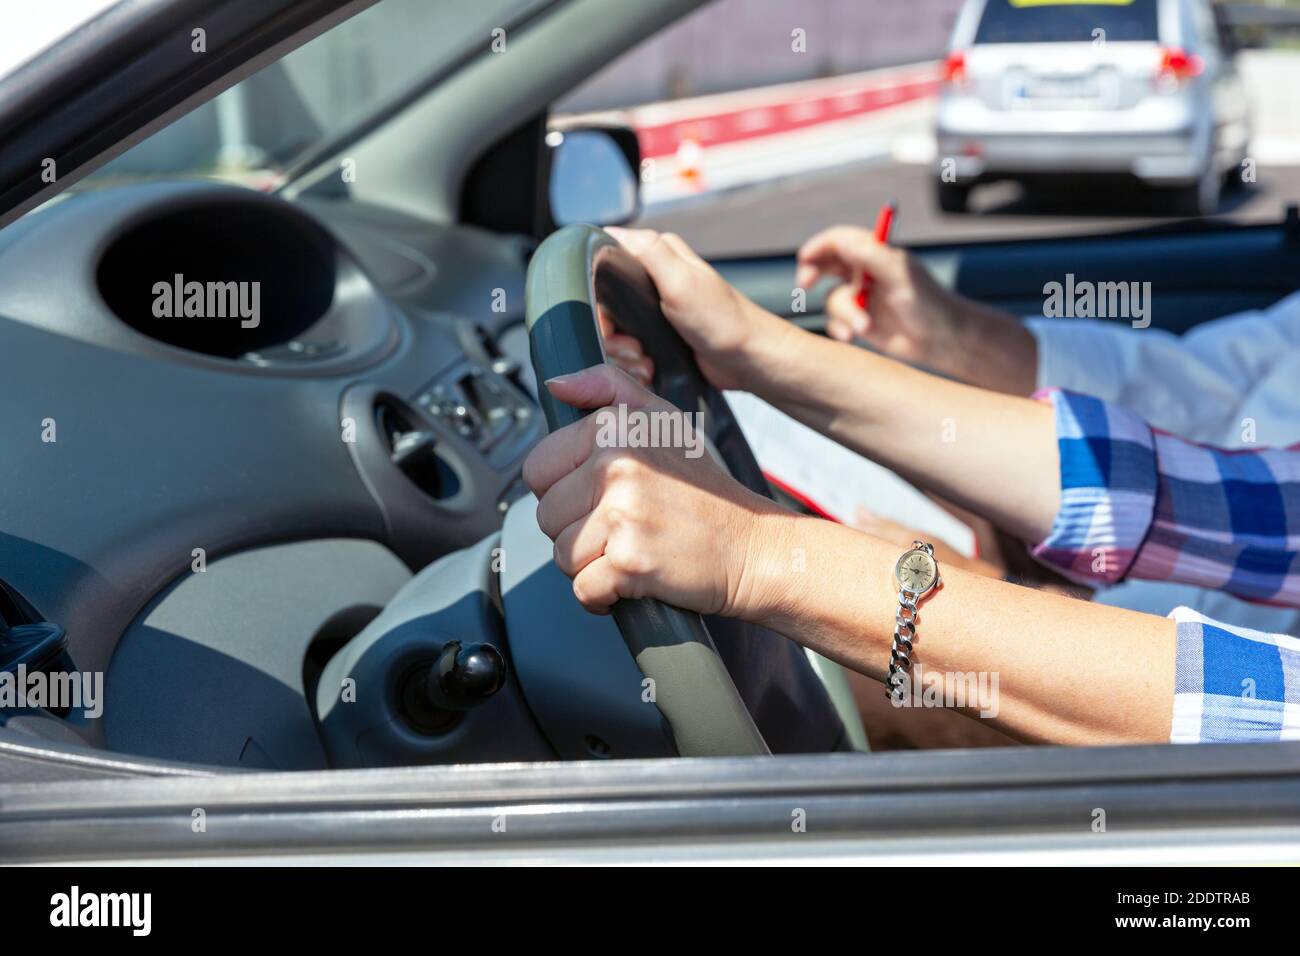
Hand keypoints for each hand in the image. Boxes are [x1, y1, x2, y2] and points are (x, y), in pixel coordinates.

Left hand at [522, 364, 788, 617]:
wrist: (754, 548)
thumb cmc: (708, 493)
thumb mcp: (664, 420)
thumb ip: (608, 388)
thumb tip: (555, 384)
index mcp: (614, 428)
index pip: (538, 468)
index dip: (564, 491)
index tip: (599, 498)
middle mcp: (616, 465)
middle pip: (546, 516)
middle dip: (577, 532)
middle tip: (622, 529)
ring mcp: (622, 513)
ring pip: (562, 555)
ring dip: (590, 565)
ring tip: (630, 550)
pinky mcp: (630, 560)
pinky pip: (584, 590)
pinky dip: (604, 597)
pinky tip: (632, 579)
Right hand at [605, 226, 792, 390]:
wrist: (748, 360)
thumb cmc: (724, 322)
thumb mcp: (682, 280)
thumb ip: (649, 252)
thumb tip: (614, 232)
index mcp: (658, 255)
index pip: (604, 264)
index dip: (599, 295)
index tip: (610, 319)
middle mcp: (654, 278)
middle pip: (604, 304)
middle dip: (612, 334)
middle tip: (632, 347)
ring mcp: (655, 308)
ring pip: (614, 330)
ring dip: (624, 354)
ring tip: (645, 362)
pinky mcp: (657, 335)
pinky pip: (629, 349)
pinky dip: (634, 363)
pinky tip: (650, 368)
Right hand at [796, 225, 962, 366]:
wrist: (943, 340)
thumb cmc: (929, 303)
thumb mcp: (900, 275)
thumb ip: (870, 255)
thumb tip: (840, 242)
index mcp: (875, 253)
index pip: (838, 240)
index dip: (818, 246)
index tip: (804, 258)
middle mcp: (864, 272)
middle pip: (825, 265)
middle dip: (812, 273)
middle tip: (805, 284)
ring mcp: (861, 297)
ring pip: (832, 300)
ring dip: (843, 314)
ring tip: (863, 327)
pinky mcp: (860, 320)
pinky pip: (836, 322)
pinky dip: (840, 328)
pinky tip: (852, 337)